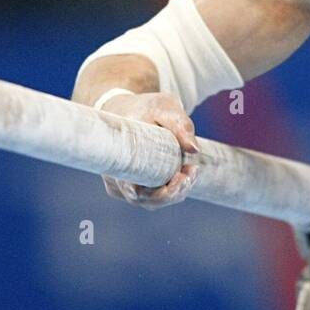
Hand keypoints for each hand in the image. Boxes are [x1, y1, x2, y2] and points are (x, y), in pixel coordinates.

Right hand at [96, 92, 199, 208]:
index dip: (162, 193)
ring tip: (191, 171)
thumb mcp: (165, 108)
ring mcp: (121, 184)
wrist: (126, 109)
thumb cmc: (145, 108)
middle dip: (174, 192)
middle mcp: (115, 177)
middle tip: (192, 171)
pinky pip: (151, 198)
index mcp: (118, 158)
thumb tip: (194, 150)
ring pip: (150, 201)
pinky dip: (170, 190)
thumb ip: (181, 125)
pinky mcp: (129, 185)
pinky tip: (184, 175)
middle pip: (146, 200)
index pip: (136, 191)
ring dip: (175, 192)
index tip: (183, 177)